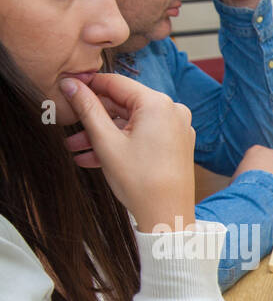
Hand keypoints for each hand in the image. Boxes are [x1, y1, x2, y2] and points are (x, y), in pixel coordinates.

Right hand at [62, 73, 196, 233]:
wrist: (167, 217)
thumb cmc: (140, 182)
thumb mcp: (106, 141)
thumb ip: (87, 108)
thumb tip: (70, 84)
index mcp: (157, 103)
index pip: (114, 83)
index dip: (87, 87)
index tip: (66, 91)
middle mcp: (172, 111)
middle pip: (123, 105)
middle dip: (93, 120)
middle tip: (68, 130)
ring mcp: (177, 129)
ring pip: (131, 124)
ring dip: (103, 136)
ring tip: (76, 149)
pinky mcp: (177, 145)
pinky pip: (144, 136)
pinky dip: (122, 144)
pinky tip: (94, 157)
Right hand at [234, 145, 272, 194]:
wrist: (259, 194)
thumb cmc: (245, 186)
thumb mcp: (236, 177)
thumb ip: (242, 175)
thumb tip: (240, 184)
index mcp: (256, 151)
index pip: (257, 156)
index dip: (256, 168)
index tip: (255, 177)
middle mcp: (272, 153)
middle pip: (272, 161)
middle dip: (270, 172)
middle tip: (266, 185)